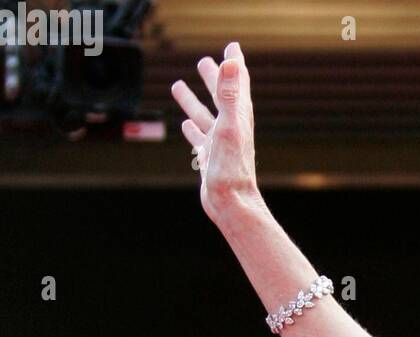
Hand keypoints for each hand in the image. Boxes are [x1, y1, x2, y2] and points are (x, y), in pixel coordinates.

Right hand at [170, 41, 264, 227]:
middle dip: (214, 79)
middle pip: (221, 98)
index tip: (232, 47)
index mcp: (237, 118)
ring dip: (194, 101)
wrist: (231, 203)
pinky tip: (186, 125)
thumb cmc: (232, 168)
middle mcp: (230, 130)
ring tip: (177, 85)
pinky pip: (199, 139)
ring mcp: (219, 145)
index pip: (237, 85)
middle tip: (205, 62)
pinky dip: (192, 129)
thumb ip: (230, 93)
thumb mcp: (229, 125)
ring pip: (205, 117)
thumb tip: (232, 62)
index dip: (234, 65)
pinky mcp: (210, 160)